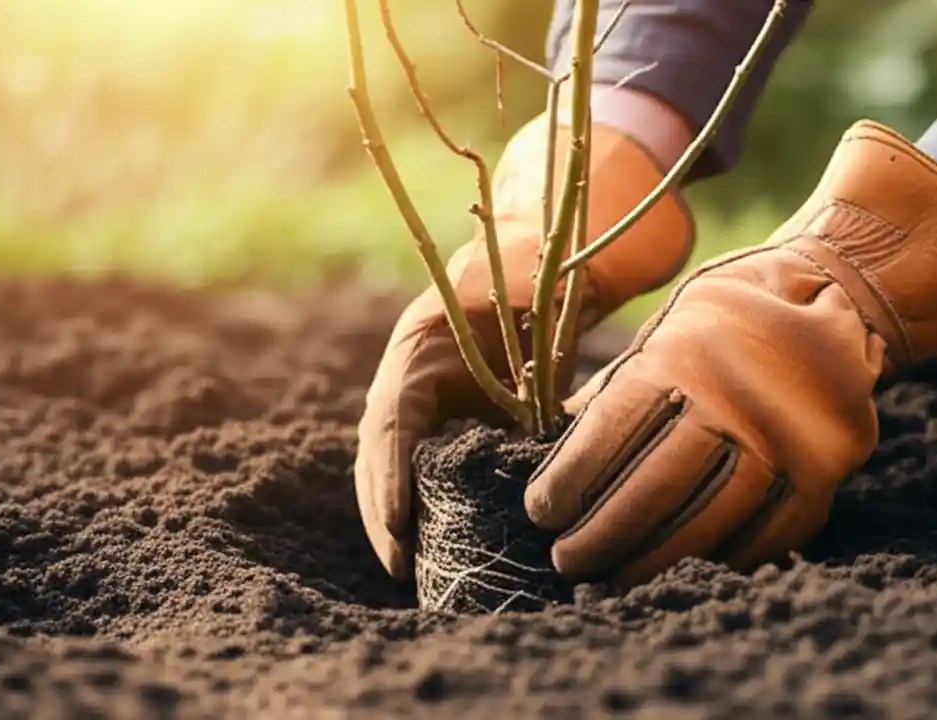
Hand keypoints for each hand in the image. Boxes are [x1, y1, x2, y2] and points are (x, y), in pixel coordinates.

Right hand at [356, 115, 693, 578]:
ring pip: (388, 467)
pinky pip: (415, 468)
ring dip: (394, 519)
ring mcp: (414, 402)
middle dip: (384, 513)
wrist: (519, 265)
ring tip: (408, 573)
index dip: (389, 478)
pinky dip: (415, 508)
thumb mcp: (527, 304)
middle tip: (400, 570)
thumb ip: (532, 337)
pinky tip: (429, 549)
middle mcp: (404, 380)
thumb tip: (560, 396)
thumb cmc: (525, 283)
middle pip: (376, 455)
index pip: (389, 422)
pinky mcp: (435, 420)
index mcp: (415, 352)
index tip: (399, 527)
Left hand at [526, 121, 936, 585]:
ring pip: (705, 524)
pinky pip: (764, 534)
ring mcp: (784, 442)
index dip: (569, 482)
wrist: (836, 294)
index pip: (610, 437)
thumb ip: (620, 383)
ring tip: (616, 580)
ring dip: (653, 560)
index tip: (541, 512)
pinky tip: (685, 570)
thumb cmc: (729, 314)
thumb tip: (562, 431)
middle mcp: (733, 403)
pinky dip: (720, 559)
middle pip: (652, 491)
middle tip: (568, 561)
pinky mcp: (823, 472)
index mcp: (682, 360)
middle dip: (600, 534)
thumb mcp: (667, 326)